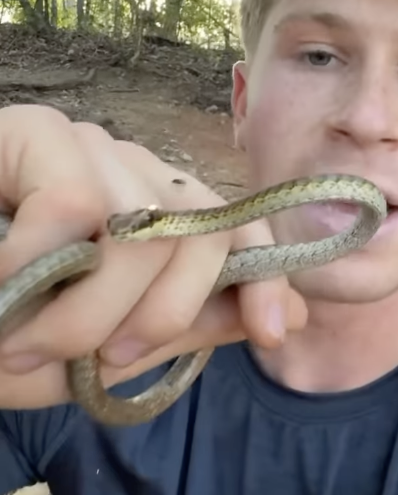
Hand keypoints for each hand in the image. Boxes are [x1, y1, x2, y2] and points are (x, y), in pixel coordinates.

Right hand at [0, 104, 307, 409]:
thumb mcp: (88, 354)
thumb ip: (174, 331)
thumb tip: (272, 319)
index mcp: (150, 217)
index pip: (234, 228)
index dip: (264, 276)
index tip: (269, 334)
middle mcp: (126, 171)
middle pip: (200, 230)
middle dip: (160, 318)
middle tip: (97, 364)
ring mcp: (80, 144)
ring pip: (140, 228)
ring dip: (83, 315)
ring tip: (23, 347)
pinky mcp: (28, 130)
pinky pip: (73, 206)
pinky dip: (34, 273)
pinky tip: (1, 295)